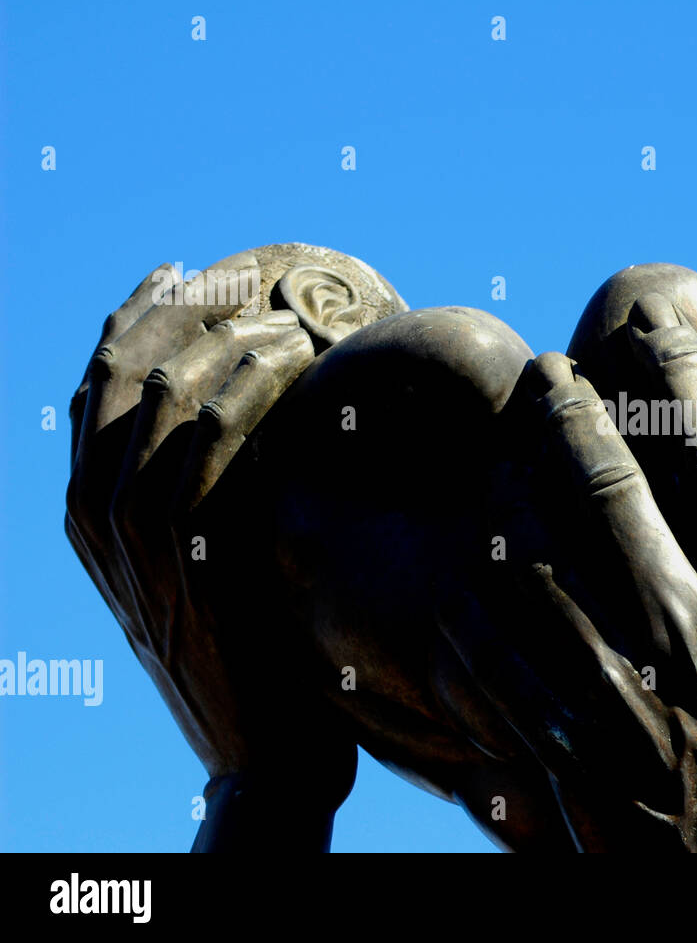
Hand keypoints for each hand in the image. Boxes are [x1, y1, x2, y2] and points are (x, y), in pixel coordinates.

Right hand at [65, 257, 356, 844]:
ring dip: (223, 341)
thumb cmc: (251, 649)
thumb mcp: (204, 564)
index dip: (134, 318)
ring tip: (279, 316)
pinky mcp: (192, 552)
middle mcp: (98, 517)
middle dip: (179, 312)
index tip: (179, 271)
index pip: (93, 387)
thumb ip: (198, 495)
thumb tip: (242, 409)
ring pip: (165, 397)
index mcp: (87, 513)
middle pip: (121, 375)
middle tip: (239, 277)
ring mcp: (140, 537)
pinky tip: (286, 358)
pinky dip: (246, 387)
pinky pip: (212, 442)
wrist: (260, 746)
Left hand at [442, 298, 696, 850]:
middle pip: (615, 493)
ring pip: (546, 557)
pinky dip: (480, 594)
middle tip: (549, 365)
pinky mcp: (569, 743)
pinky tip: (463, 549)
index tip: (653, 328)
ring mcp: (621, 690)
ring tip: (495, 436)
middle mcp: (689, 638)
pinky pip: (504, 650)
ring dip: (513, 486)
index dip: (684, 385)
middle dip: (576, 415)